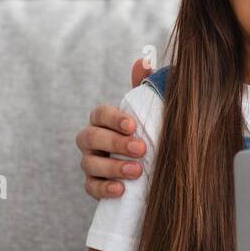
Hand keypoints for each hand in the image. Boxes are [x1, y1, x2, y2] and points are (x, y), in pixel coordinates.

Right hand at [77, 58, 154, 198]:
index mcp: (105, 120)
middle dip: (114, 142)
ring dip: (113, 167)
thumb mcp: (154, 110)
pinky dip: (104, 189)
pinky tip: (121, 190)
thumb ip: (147, 86)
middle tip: (141, 149)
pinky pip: (91, 187)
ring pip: (90, 164)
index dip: (113, 118)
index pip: (100, 114)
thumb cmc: (152, 133)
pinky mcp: (95, 185)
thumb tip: (144, 60)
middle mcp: (93, 141)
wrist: (160, 167)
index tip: (133, 125)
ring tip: (137, 171)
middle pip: (91, 137)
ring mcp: (91, 163)